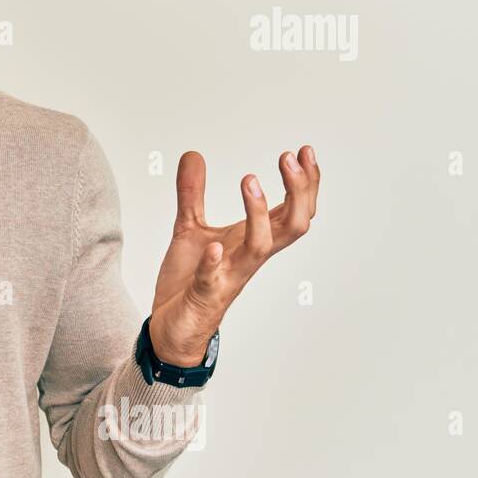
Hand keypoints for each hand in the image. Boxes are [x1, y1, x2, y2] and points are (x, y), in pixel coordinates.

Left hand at [148, 145, 320, 364]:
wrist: (171, 326)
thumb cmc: (189, 280)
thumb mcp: (189, 228)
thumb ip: (191, 193)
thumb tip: (192, 155)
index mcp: (252, 241)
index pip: (293, 210)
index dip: (305, 183)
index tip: (304, 150)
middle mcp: (249, 257)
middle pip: (293, 224)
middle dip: (298, 191)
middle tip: (289, 158)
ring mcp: (229, 275)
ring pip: (261, 247)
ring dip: (258, 214)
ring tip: (249, 180)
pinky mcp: (205, 293)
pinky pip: (213, 278)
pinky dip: (214, 262)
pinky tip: (214, 247)